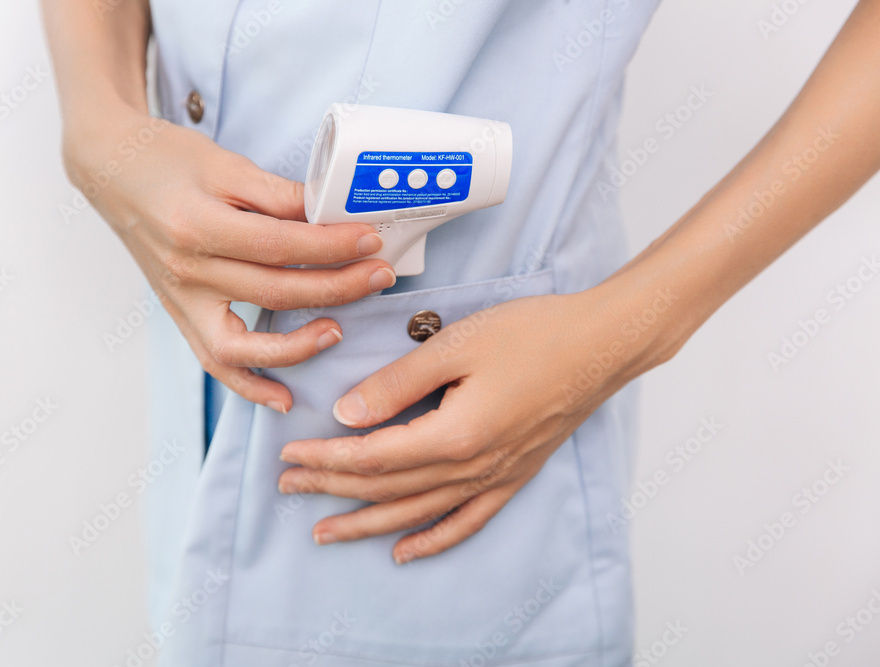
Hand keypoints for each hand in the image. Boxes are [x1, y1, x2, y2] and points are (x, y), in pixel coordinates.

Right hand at [64, 108, 396, 411]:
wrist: (112, 169)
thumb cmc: (167, 159)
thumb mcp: (226, 163)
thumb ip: (279, 195)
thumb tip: (333, 217)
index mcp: (197, 225)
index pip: (280, 246)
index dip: (332, 247)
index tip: (370, 241)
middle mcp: (186, 271)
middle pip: (274, 292)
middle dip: (337, 287)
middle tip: (379, 276)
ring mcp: (180, 300)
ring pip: (243, 345)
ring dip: (297, 347)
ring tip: (338, 331)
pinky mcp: (179, 314)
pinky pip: (214, 362)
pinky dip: (249, 386)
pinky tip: (284, 396)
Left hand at [277, 287, 672, 562]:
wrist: (602, 344)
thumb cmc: (534, 334)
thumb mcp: (456, 345)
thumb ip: (398, 383)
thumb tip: (347, 413)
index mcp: (454, 434)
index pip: (371, 457)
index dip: (325, 459)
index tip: (288, 455)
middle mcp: (473, 467)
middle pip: (387, 489)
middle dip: (332, 489)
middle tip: (288, 487)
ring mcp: (495, 477)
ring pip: (418, 513)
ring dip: (367, 523)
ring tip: (327, 531)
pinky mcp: (513, 476)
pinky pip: (466, 521)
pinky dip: (432, 539)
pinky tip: (404, 551)